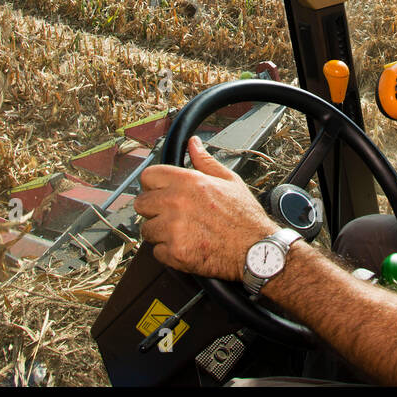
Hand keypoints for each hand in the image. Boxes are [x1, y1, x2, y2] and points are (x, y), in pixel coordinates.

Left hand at [134, 136, 275, 279]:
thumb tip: (193, 144)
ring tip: (182, 232)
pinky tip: (186, 246)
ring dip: (160, 233)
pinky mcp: (175, 253)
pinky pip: (156, 252)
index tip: (160, 192)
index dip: (153, 185)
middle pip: (140, 204)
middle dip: (153, 210)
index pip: (148, 176)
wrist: (256, 249)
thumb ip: (205, 161)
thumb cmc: (245, 217)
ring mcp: (173, 229)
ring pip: (147, 230)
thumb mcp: (229, 181)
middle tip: (170, 215)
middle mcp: (176, 203)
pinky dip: (168, 252)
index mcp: (188, 182)